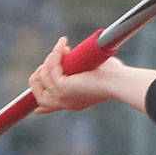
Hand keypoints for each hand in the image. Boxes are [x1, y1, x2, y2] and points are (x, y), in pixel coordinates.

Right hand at [27, 36, 155, 115]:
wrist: (118, 82)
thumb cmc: (112, 75)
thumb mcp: (93, 73)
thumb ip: (80, 69)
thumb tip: (70, 53)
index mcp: (73, 103)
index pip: (50, 107)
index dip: (42, 107)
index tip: (37, 111)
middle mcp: (65, 103)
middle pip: (38, 94)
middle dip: (39, 73)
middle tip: (54, 55)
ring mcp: (61, 97)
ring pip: (41, 77)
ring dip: (51, 57)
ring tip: (65, 46)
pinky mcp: (61, 87)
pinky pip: (50, 68)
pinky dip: (56, 53)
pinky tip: (63, 43)